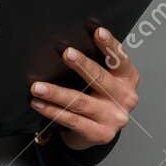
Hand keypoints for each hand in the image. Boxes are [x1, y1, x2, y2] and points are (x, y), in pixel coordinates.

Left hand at [30, 26, 140, 150]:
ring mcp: (113, 118)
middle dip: (82, 65)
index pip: (120, 59)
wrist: (100, 133)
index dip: (109, 45)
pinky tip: (39, 103)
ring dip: (56, 93)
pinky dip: (53, 111)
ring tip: (37, 87)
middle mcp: (125, 98)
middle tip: (66, 53)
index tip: (97, 31)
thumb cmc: (100, 98)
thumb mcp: (106, 80)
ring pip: (80, 101)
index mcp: (128, 79)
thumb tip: (72, 39)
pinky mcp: (100, 134)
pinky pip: (72, 120)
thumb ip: (99, 64)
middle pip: (100, 78)